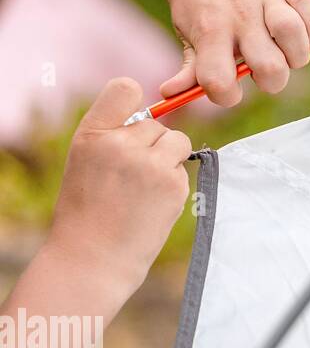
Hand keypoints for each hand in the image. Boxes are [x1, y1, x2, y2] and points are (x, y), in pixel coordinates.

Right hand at [47, 78, 192, 302]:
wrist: (93, 259)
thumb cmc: (88, 209)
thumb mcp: (86, 161)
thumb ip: (114, 135)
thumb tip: (154, 115)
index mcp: (92, 134)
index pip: (125, 88)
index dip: (135, 103)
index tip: (134, 123)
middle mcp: (121, 144)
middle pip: (157, 123)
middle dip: (152, 145)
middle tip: (130, 177)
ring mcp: (150, 163)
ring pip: (177, 141)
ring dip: (169, 159)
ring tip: (143, 188)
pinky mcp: (173, 184)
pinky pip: (184, 168)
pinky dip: (174, 183)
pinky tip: (151, 205)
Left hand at [150, 0, 309, 107]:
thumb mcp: (186, 28)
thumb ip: (189, 66)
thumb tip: (170, 96)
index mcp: (209, 31)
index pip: (220, 82)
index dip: (226, 96)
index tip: (229, 88)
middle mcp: (239, 14)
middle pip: (270, 67)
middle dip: (271, 81)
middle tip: (264, 70)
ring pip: (293, 36)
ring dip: (296, 55)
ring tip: (287, 52)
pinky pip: (309, 4)